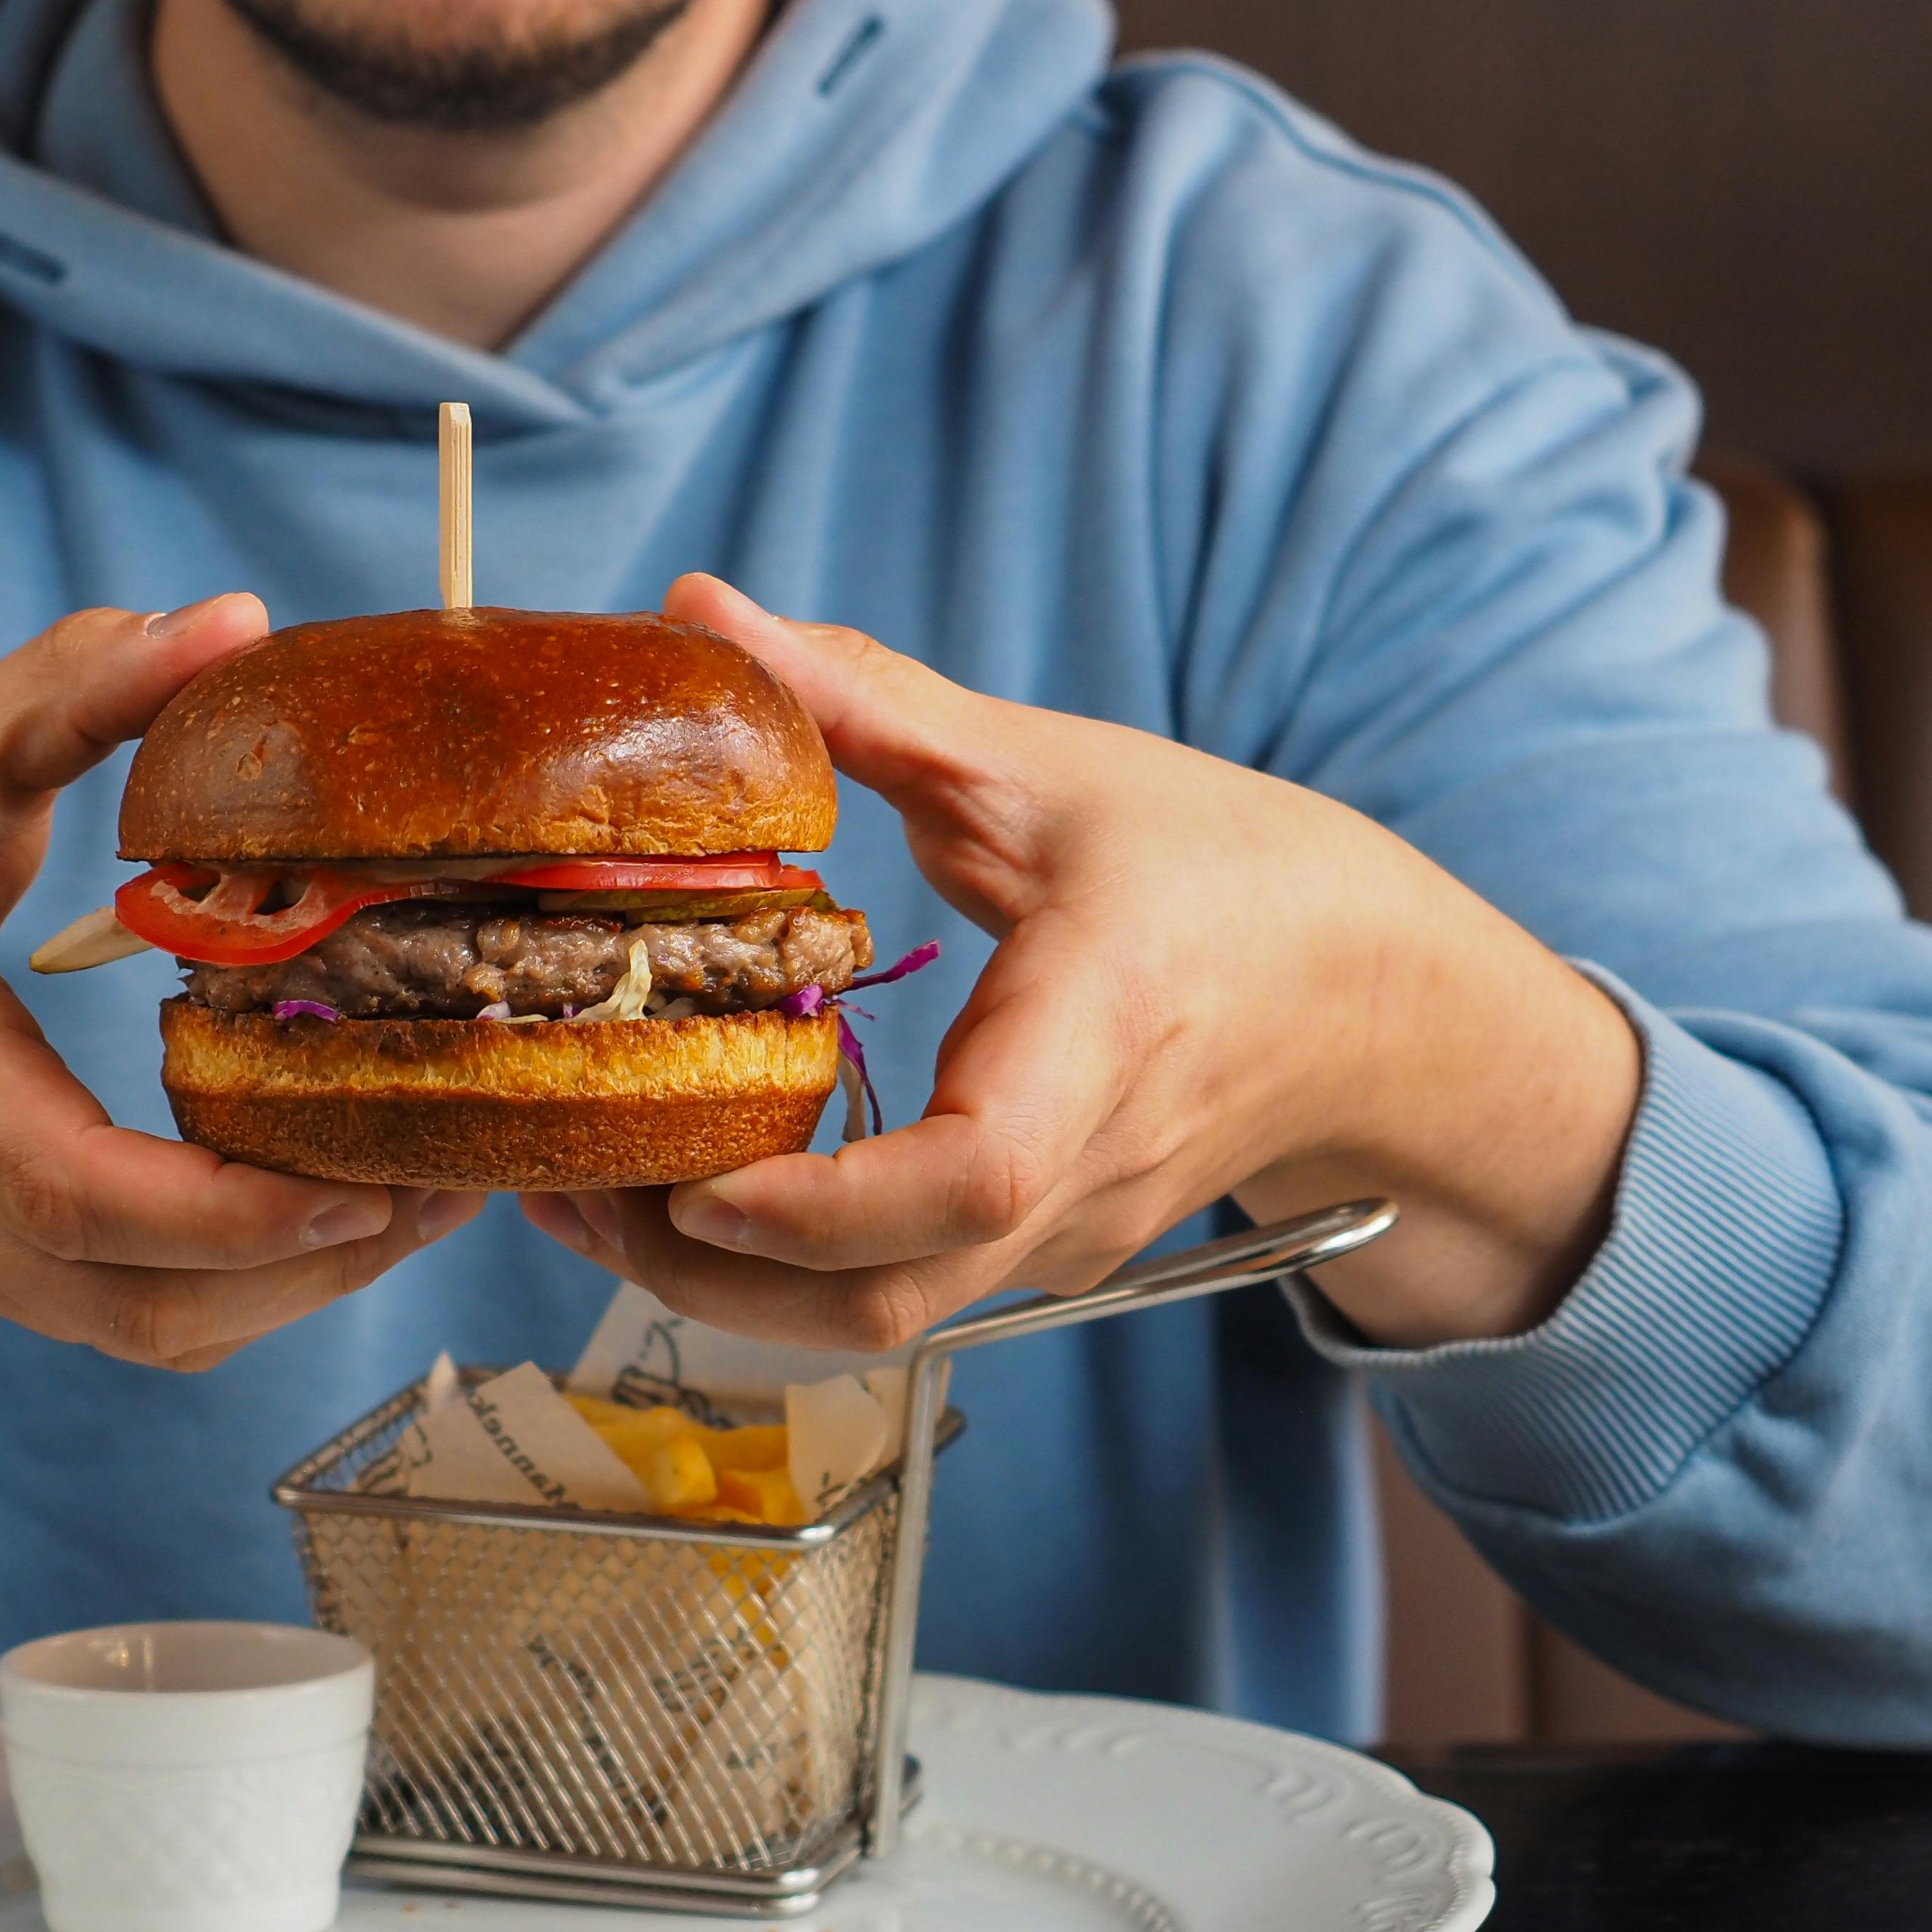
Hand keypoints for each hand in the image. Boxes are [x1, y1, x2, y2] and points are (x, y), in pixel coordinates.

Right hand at [0, 596, 477, 1369]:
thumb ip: (77, 689)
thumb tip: (237, 619)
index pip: (68, 1189)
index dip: (224, 1209)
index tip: (362, 1176)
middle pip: (137, 1301)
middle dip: (313, 1264)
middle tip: (452, 1184)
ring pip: (143, 1335)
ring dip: (293, 1288)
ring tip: (419, 1198)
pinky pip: (118, 1318)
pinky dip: (231, 1283)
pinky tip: (319, 1203)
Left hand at [518, 575, 1639, 1352]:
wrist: (1370, 1001)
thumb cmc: (1223, 873)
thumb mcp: (1044, 770)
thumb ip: (865, 699)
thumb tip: (698, 605)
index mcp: (1099, 1038)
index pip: (972, 1172)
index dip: (825, 1204)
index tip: (699, 1185)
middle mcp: (1077, 1170)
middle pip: (886, 1297)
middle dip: (706, 1276)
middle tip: (561, 1186)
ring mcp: (1056, 1235)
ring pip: (876, 1326)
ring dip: (719, 1292)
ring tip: (579, 1197)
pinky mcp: (1034, 1253)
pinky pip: (893, 1298)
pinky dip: (776, 1274)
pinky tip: (676, 1196)